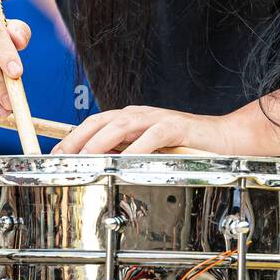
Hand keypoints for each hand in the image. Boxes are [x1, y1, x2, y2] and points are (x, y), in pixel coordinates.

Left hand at [50, 105, 250, 155]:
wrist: (224, 139)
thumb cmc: (185, 147)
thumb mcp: (149, 149)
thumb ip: (125, 151)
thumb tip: (97, 164)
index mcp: (131, 119)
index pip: (95, 123)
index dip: (73, 137)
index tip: (55, 155)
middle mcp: (140, 115)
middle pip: (102, 120)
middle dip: (79, 138)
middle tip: (62, 157)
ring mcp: (158, 119)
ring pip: (123, 124)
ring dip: (101, 141)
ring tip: (86, 157)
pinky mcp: (177, 128)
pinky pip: (153, 135)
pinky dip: (138, 147)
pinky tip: (127, 160)